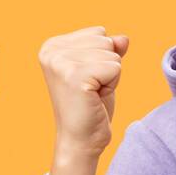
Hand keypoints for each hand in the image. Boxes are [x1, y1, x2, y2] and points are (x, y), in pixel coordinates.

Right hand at [38, 25, 128, 156]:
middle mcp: (51, 51)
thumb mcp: (102, 71)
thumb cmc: (91, 107)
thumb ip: (110, 50)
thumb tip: (124, 38)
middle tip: (92, 90)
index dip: (103, 58)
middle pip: (106, 41)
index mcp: (52, 45)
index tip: (88, 80)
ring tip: (93, 94)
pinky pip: (115, 67)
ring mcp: (61, 62)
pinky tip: (95, 98)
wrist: (81, 141)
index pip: (99, 33)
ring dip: (110, 77)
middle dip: (108, 67)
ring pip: (112, 54)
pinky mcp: (74, 75)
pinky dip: (112, 85)